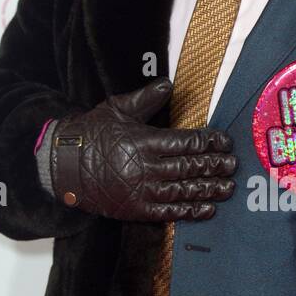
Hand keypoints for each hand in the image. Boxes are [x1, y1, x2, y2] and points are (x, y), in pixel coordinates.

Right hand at [50, 79, 237, 221]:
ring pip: (183, 190)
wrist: (63, 166)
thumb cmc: (92, 134)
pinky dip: (190, 211)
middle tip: (233, 165)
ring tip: (227, 187)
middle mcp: (145, 167)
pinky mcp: (136, 209)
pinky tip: (208, 209)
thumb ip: (146, 99)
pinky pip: (169, 211)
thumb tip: (169, 84)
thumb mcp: (116, 109)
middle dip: (214, 166)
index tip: (224, 142)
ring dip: (208, 189)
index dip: (208, 142)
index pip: (185, 142)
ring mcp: (141, 190)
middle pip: (189, 167)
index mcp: (143, 141)